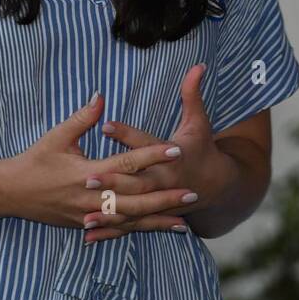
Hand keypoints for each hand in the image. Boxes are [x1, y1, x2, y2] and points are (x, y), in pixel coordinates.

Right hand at [6, 91, 198, 231]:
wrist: (10, 193)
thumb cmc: (35, 160)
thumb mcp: (57, 136)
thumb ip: (83, 118)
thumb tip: (101, 96)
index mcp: (86, 172)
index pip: (126, 164)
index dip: (151, 156)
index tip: (175, 150)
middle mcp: (91, 198)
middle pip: (135, 199)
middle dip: (165, 196)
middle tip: (193, 193)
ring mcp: (89, 215)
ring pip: (130, 220)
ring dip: (158, 219)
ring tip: (186, 219)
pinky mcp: (87, 224)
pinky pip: (119, 229)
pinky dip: (142, 229)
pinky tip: (161, 230)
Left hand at [84, 64, 236, 241]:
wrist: (216, 185)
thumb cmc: (202, 148)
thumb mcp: (199, 121)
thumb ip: (192, 94)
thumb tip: (198, 66)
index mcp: (173, 156)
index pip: (148, 144)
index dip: (128, 134)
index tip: (106, 125)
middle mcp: (165, 181)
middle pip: (136, 181)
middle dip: (112, 180)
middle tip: (86, 177)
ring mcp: (158, 201)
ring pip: (131, 208)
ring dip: (107, 212)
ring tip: (82, 213)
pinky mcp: (152, 214)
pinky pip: (128, 225)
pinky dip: (109, 230)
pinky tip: (88, 234)